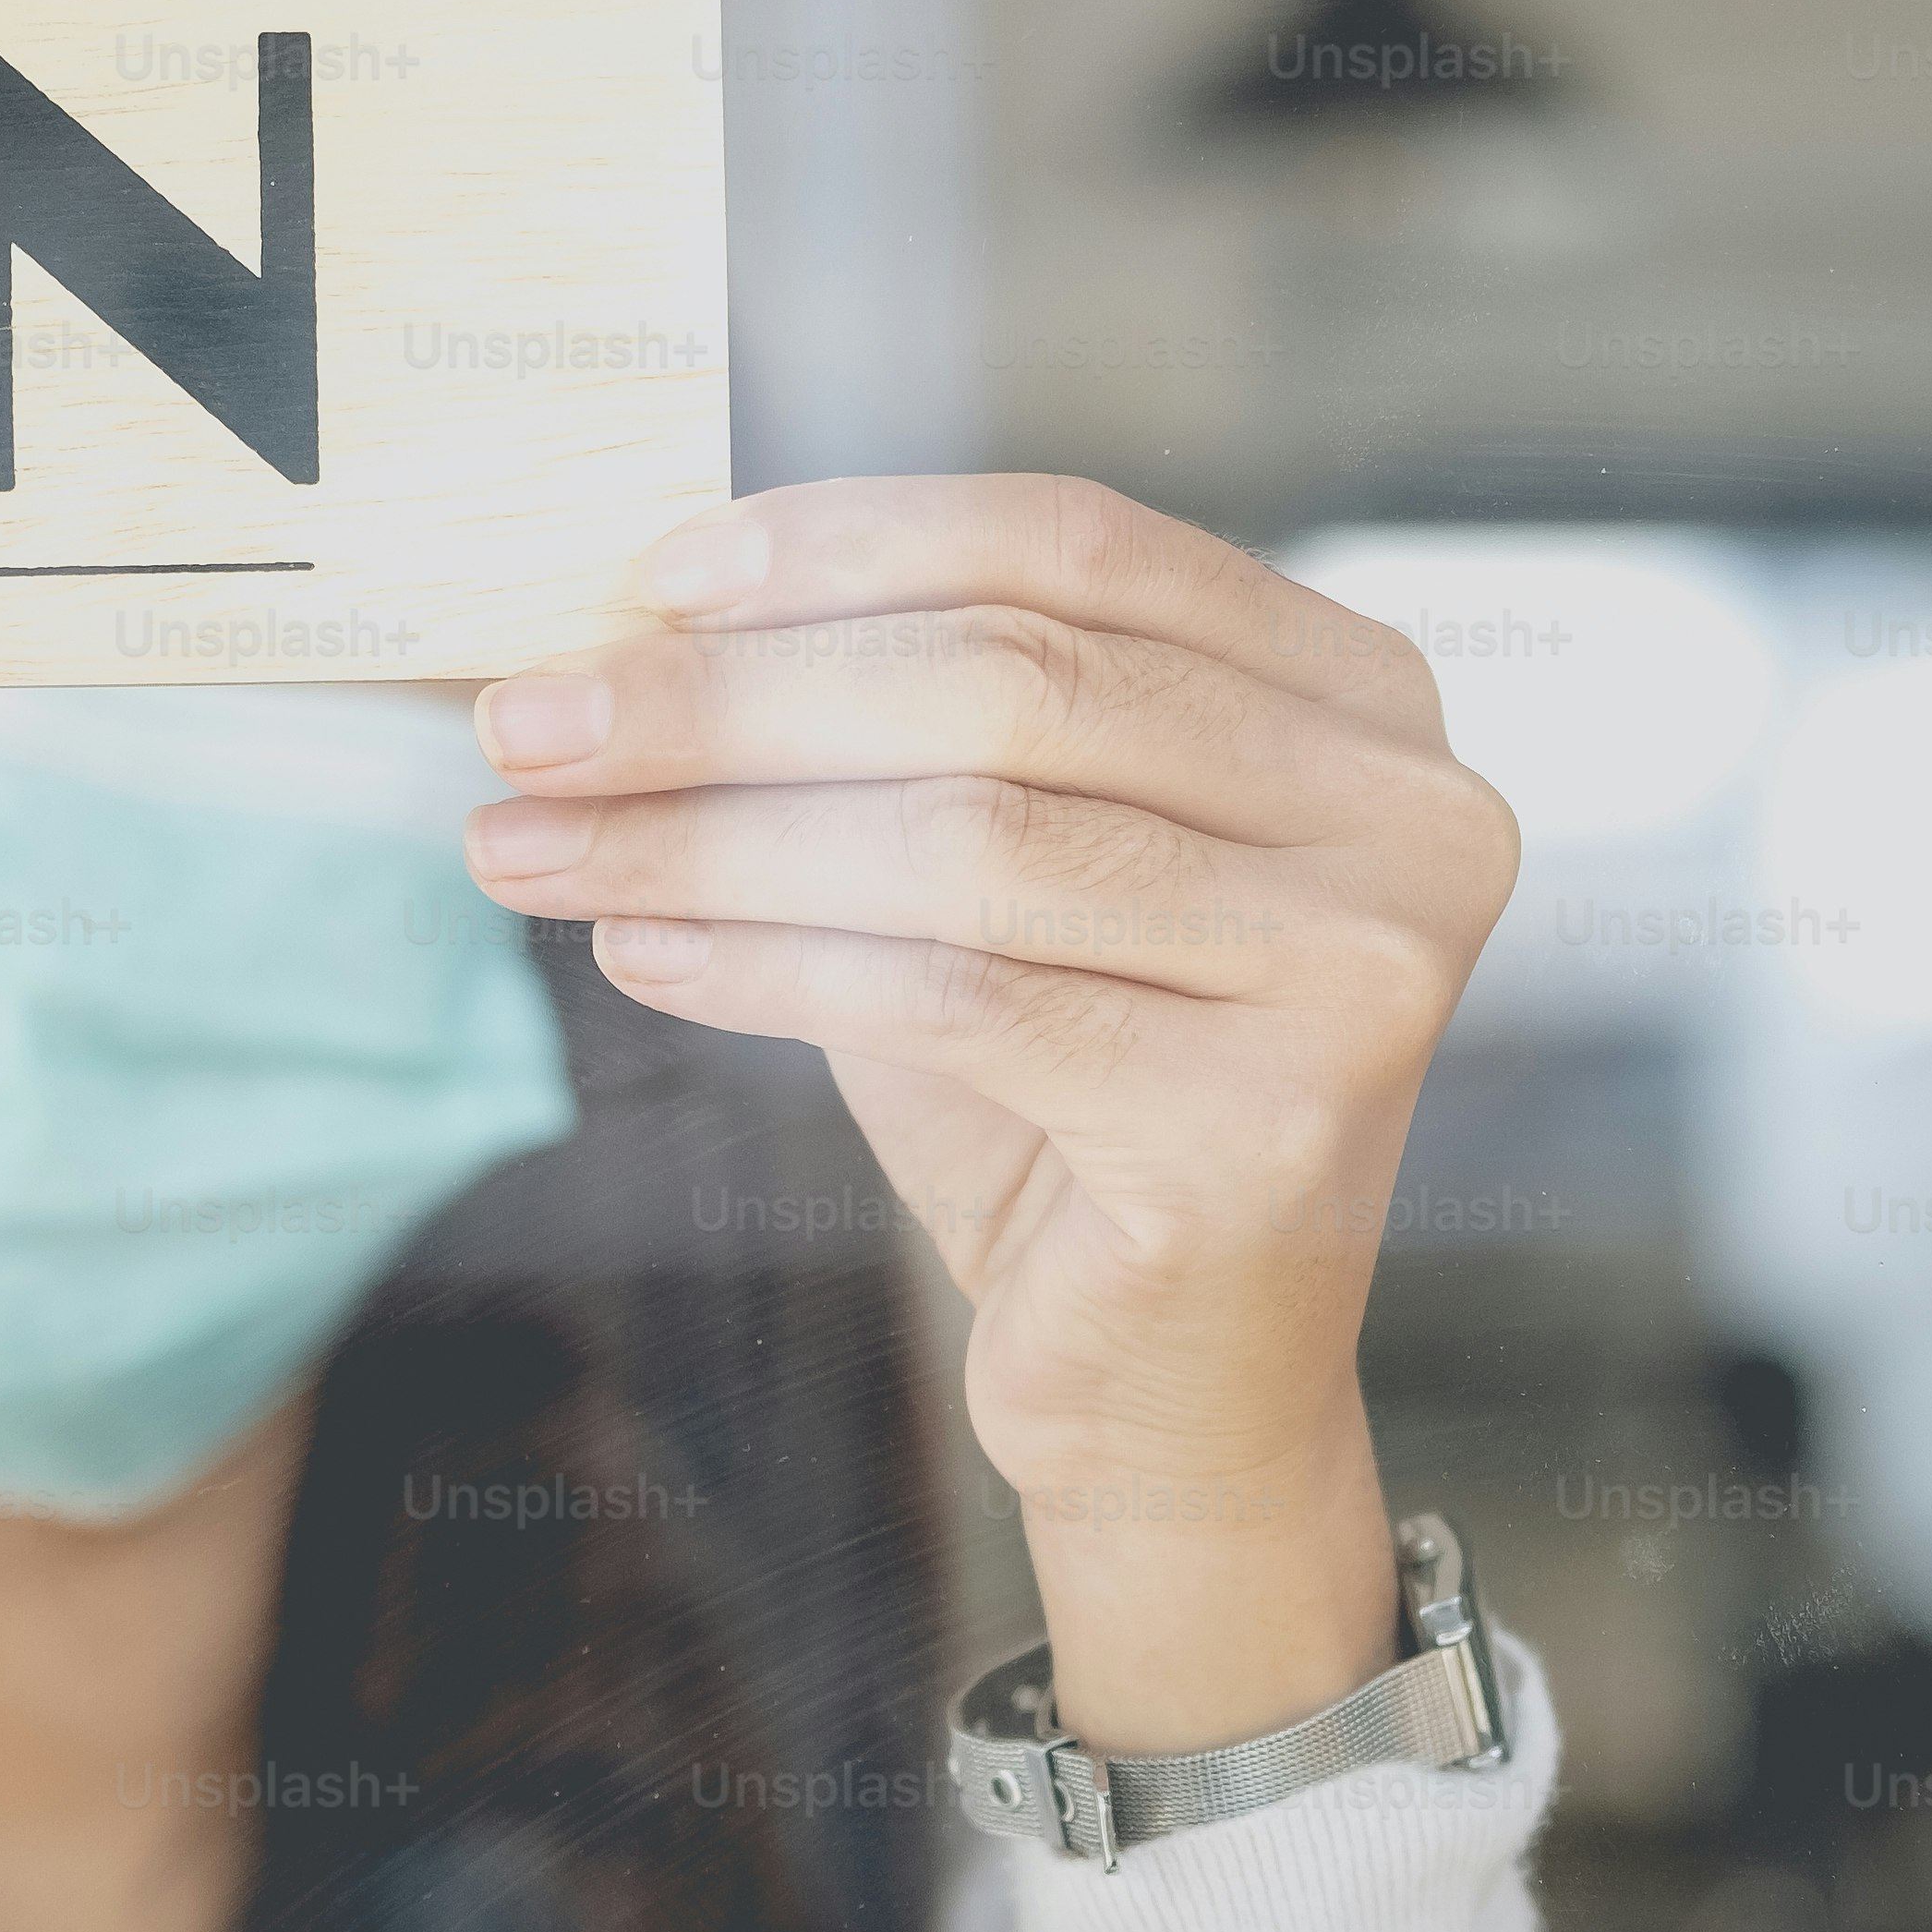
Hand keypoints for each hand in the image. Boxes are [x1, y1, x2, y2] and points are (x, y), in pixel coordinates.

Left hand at [464, 476, 1515, 1751]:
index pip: (1079, 546)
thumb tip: (644, 611)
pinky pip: (953, 999)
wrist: (1175, 1388)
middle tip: (528, 718)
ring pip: (965, 841)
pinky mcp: (1266, 1126)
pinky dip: (763, 964)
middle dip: (731, 696)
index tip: (648, 575)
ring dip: (704, 835)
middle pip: (1008, 684)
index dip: (849, 544)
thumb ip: (892, 722)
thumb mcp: (995, 862)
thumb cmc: (1068, 1100)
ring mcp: (1356, 970)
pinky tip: (636, 952)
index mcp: (1359, 699)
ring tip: (527, 843)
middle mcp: (1404, 813)